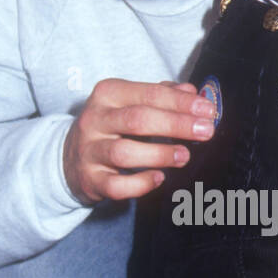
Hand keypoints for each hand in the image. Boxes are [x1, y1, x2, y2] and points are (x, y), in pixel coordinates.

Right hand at [62, 78, 215, 204]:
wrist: (70, 158)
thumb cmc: (110, 126)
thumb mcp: (130, 103)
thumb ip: (161, 95)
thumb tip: (192, 92)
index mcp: (108, 94)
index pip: (149, 94)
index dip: (181, 103)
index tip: (208, 110)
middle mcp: (95, 120)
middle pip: (138, 120)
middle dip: (176, 125)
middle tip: (206, 131)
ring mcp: (90, 151)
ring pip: (124, 152)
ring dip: (159, 154)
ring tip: (184, 155)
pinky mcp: (90, 179)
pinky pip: (116, 185)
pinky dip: (140, 184)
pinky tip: (159, 178)